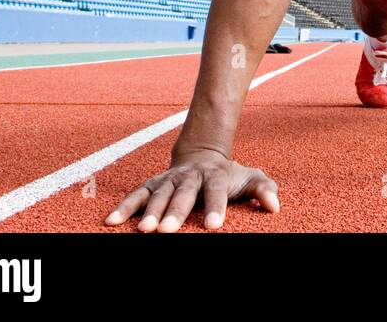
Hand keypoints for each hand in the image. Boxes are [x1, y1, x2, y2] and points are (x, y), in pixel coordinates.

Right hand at [103, 148, 279, 231]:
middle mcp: (189, 176)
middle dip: (175, 212)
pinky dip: (124, 207)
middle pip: (183, 194)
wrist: (203, 156)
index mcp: (215, 175)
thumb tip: (275, 206)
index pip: (216, 190)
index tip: (214, 225)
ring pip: (158, 194)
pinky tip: (111, 221)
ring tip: (144, 230)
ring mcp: (169, 179)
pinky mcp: (152, 184)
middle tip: (169, 231)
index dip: (214, 206)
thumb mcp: (250, 177)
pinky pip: (136, 195)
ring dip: (150, 212)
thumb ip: (263, 188)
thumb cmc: (229, 176)